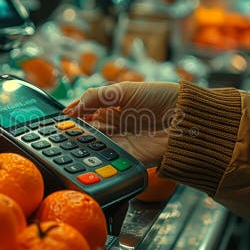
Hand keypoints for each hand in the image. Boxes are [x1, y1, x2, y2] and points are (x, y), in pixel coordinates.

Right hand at [64, 81, 178, 166]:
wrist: (188, 116)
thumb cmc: (162, 97)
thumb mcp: (126, 90)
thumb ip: (98, 96)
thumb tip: (73, 108)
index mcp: (115, 107)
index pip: (88, 112)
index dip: (75, 114)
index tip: (62, 118)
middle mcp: (117, 125)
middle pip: (90, 130)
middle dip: (76, 131)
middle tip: (61, 133)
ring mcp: (123, 142)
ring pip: (97, 145)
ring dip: (84, 145)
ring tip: (70, 143)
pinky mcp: (131, 158)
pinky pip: (110, 159)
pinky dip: (98, 157)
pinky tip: (87, 154)